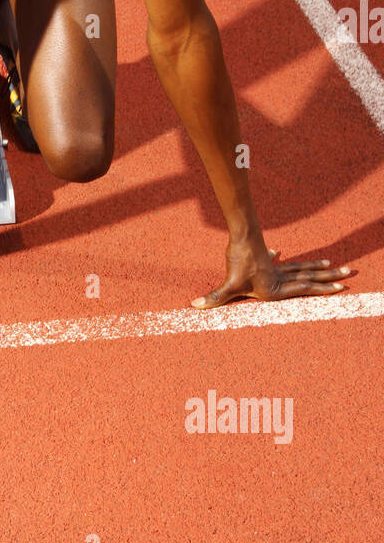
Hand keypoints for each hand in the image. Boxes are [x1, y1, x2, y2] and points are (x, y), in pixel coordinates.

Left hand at [191, 240, 352, 308]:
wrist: (242, 235)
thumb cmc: (239, 262)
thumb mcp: (228, 285)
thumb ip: (215, 299)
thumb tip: (195, 307)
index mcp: (276, 289)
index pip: (304, 290)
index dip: (322, 289)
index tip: (340, 287)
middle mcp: (279, 278)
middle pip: (308, 277)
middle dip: (328, 279)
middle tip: (348, 275)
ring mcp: (274, 266)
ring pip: (300, 267)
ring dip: (314, 268)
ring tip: (331, 265)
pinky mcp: (265, 258)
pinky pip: (280, 260)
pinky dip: (282, 258)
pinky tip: (280, 252)